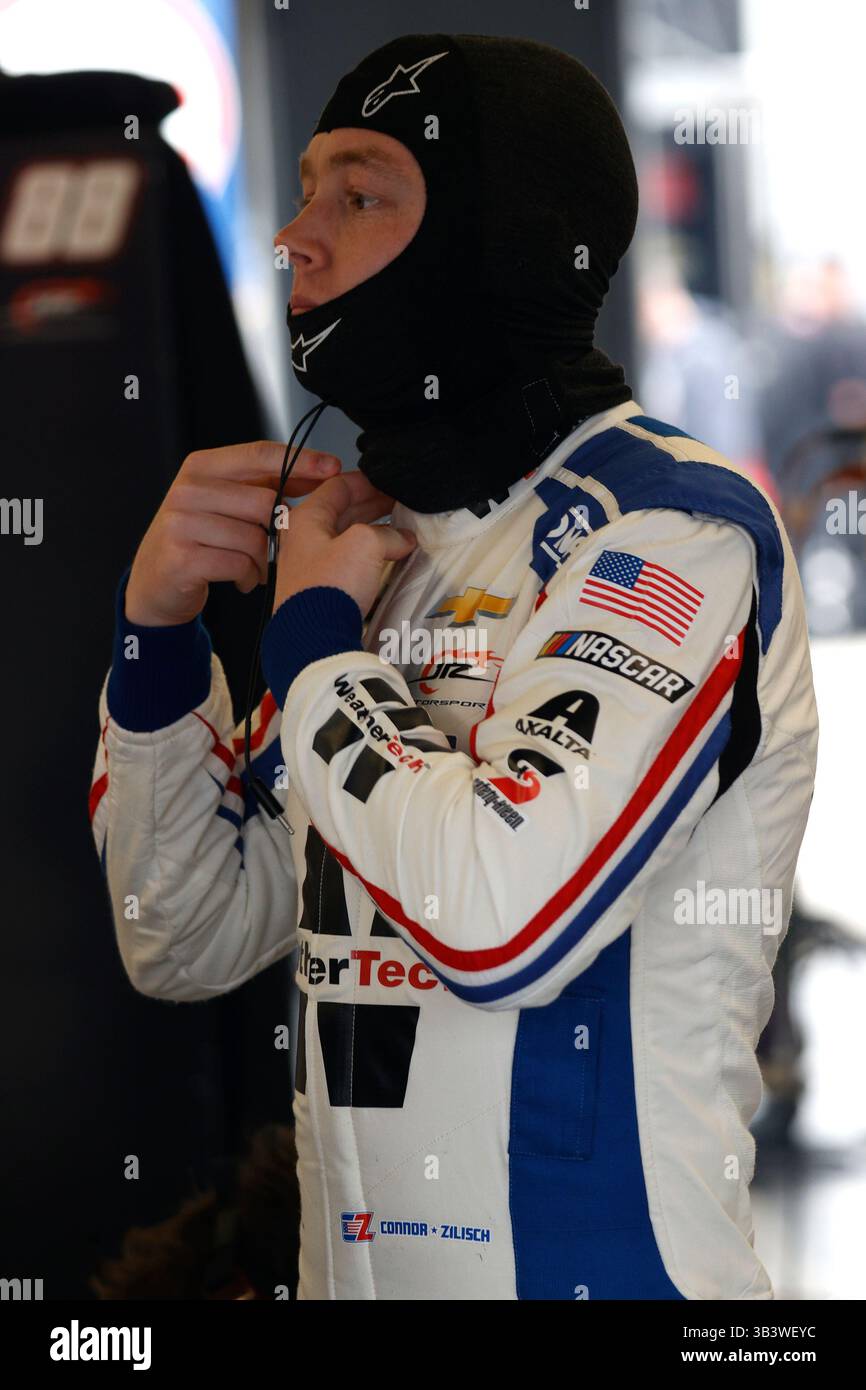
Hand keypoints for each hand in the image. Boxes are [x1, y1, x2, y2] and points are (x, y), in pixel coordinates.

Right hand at [125, 441, 341, 625]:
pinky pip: (239, 564)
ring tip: (256, 567)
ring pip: (254, 536)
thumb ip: (263, 486)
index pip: (259, 454)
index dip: (301, 460)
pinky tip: (243, 580)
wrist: (155, 584)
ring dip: (264, 559)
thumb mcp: (223, 503)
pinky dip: (249, 576)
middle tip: (278, 548)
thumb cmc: (197, 541)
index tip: (332, 468)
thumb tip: (321, 472)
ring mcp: (181, 523)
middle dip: (280, 529)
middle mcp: (188, 490)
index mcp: (200, 467)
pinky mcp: (182, 558)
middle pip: (263, 501)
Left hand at [273, 470, 415, 617]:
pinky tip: (388, 557)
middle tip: (401, 504)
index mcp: (306, 518)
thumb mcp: (365, 543)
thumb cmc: (332, 584)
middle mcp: (303, 538)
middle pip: (342, 511)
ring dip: (373, 531)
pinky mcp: (319, 588)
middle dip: (373, 505)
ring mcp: (310, 565)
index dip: (367, 482)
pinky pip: (347, 562)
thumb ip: (388, 533)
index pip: (337, 486)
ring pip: (346, 538)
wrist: (313, 638)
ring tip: (401, 530)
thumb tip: (404, 540)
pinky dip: (368, 554)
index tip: (390, 482)